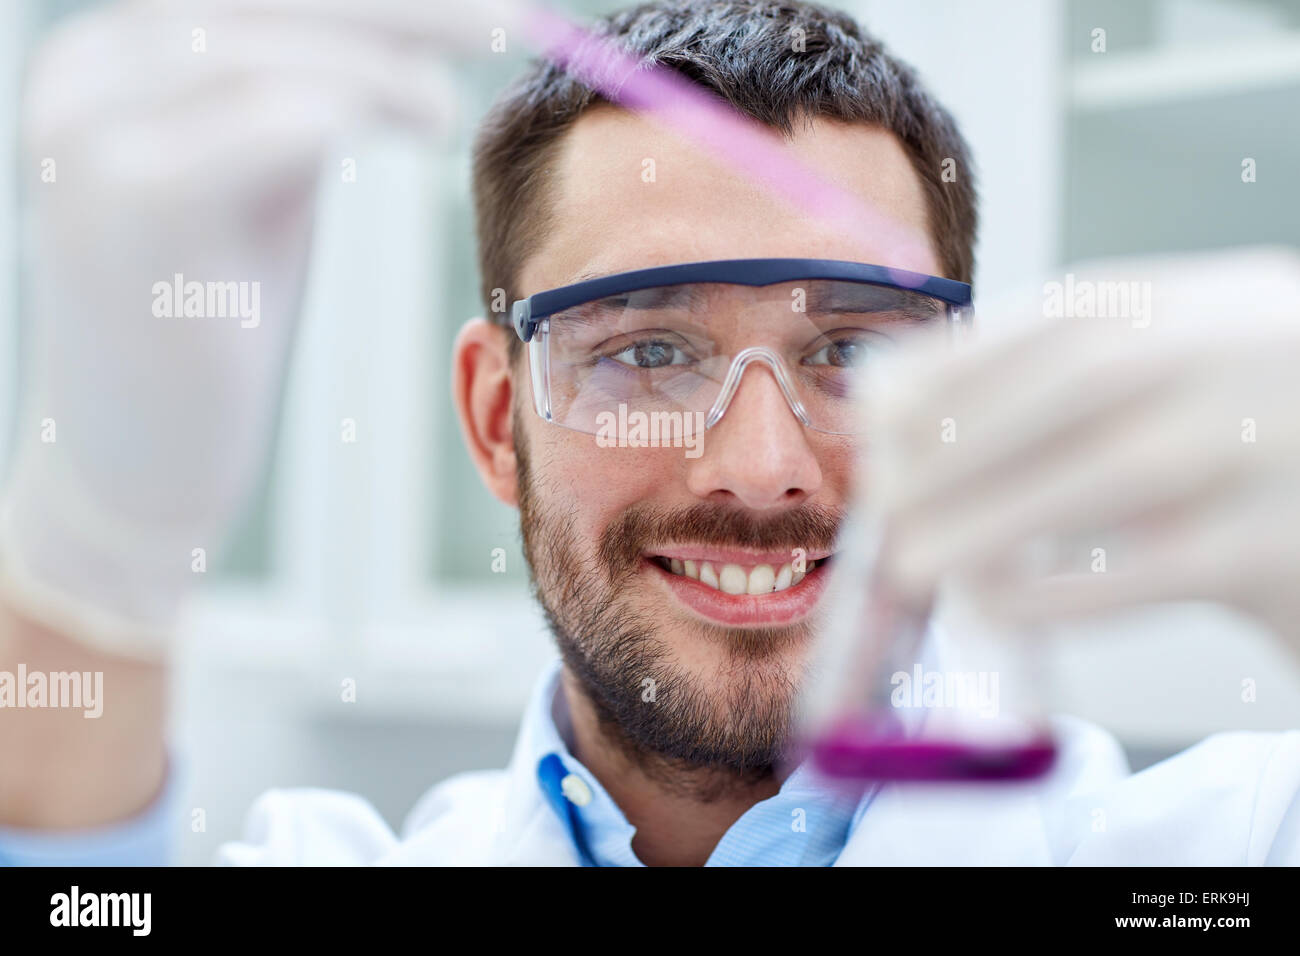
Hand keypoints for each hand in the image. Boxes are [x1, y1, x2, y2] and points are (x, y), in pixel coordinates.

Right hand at [1, 0, 506, 657]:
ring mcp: (95, 134)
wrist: (137, 462)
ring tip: (452, 107)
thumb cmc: (209, 326)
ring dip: (398, 62)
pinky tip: (428, 124)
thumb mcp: (251, 185)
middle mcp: (87, 76)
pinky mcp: (137, 205)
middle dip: (407, 4)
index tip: (472, 2)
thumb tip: (408, 47)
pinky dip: (373, 108)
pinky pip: (285, 121)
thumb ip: (297, 102)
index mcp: (112, 62)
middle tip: (509, 15)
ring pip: (286, 48)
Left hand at [864, 247, 1299, 653]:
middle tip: (881, 498)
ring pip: (1113, 470)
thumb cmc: (1263, 452)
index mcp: (1221, 300)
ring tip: (911, 561)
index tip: (876, 412)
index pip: (1071, 314)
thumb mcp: (1198, 376)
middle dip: (959, 438)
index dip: (958, 362)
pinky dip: (1062, 590)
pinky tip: (994, 604)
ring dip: (988, 518)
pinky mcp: (1287, 544)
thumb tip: (911, 406)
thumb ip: (1090, 377)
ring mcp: (1279, 442)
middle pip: (1082, 379)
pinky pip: (1158, 568)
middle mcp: (1254, 350)